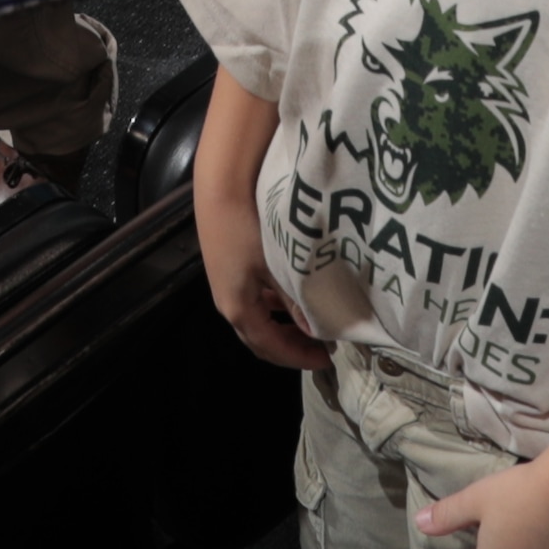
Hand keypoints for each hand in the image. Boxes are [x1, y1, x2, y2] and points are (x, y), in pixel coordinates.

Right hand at [209, 235, 325, 370]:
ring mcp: (224, 287)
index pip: (271, 348)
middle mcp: (227, 304)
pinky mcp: (226, 270)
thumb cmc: (250, 229)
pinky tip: (287, 298)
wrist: (220, 188)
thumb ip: (295, 302)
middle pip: (260, 341)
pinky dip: (271, 308)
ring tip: (310, 326)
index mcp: (239, 309)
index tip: (327, 359)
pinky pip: (252, 301)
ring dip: (282, 328)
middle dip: (290, 348)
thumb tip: (315, 332)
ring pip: (256, 321)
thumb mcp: (277, 267)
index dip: (299, 358)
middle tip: (321, 348)